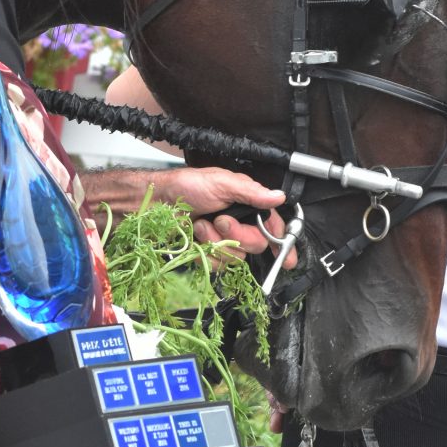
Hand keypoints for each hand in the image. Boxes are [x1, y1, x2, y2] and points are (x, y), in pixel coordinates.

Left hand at [149, 166, 295, 262]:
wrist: (158, 202)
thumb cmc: (188, 186)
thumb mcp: (222, 182)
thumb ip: (251, 192)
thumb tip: (278, 196)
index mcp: (248, 205)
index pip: (273, 226)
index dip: (283, 242)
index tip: (287, 258)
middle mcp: (240, 224)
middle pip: (257, 244)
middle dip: (238, 234)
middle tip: (221, 220)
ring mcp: (225, 240)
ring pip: (236, 256)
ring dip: (217, 242)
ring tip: (202, 225)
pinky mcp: (210, 253)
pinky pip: (218, 264)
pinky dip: (206, 253)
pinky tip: (196, 238)